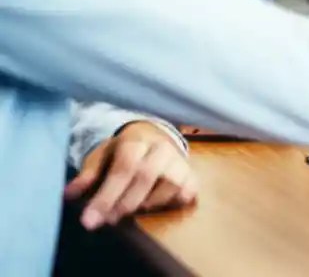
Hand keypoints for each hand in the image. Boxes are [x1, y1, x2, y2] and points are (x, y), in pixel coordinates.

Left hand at [64, 122, 197, 229]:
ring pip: (170, 187)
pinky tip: (156, 207)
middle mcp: (162, 148)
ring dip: (148, 205)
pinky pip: (187, 193)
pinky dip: (173, 203)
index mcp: (136, 141)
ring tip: (131, 212)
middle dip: (124, 203)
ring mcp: (181, 161)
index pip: (122, 169)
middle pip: (146, 177)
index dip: (106, 197)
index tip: (89, 221)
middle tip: (108, 220)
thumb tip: (68, 194)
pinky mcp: (192, 174)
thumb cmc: (124, 150)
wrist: (155, 136)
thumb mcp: (103, 155)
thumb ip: (88, 174)